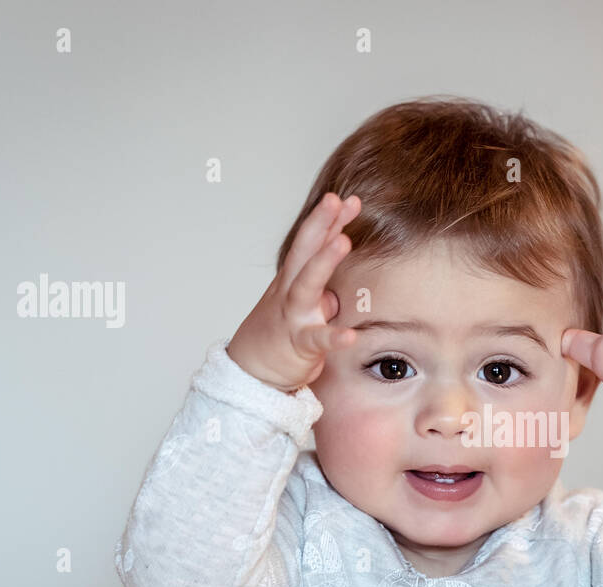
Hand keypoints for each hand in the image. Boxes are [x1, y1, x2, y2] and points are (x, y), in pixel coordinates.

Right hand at [226, 192, 361, 391]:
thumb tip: (340, 283)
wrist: (250, 371)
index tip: (348, 200)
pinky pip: (317, 339)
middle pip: (304, 251)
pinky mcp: (298, 345)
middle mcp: (291, 292)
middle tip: (337, 199)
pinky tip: (351, 335)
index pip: (311, 244)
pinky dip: (333, 337)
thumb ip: (319, 291)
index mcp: (293, 280)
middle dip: (321, 223)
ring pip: (308, 284)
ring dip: (324, 261)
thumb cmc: (278, 334)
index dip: (328, 221)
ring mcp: (293, 316)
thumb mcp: (298, 305)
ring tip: (344, 241)